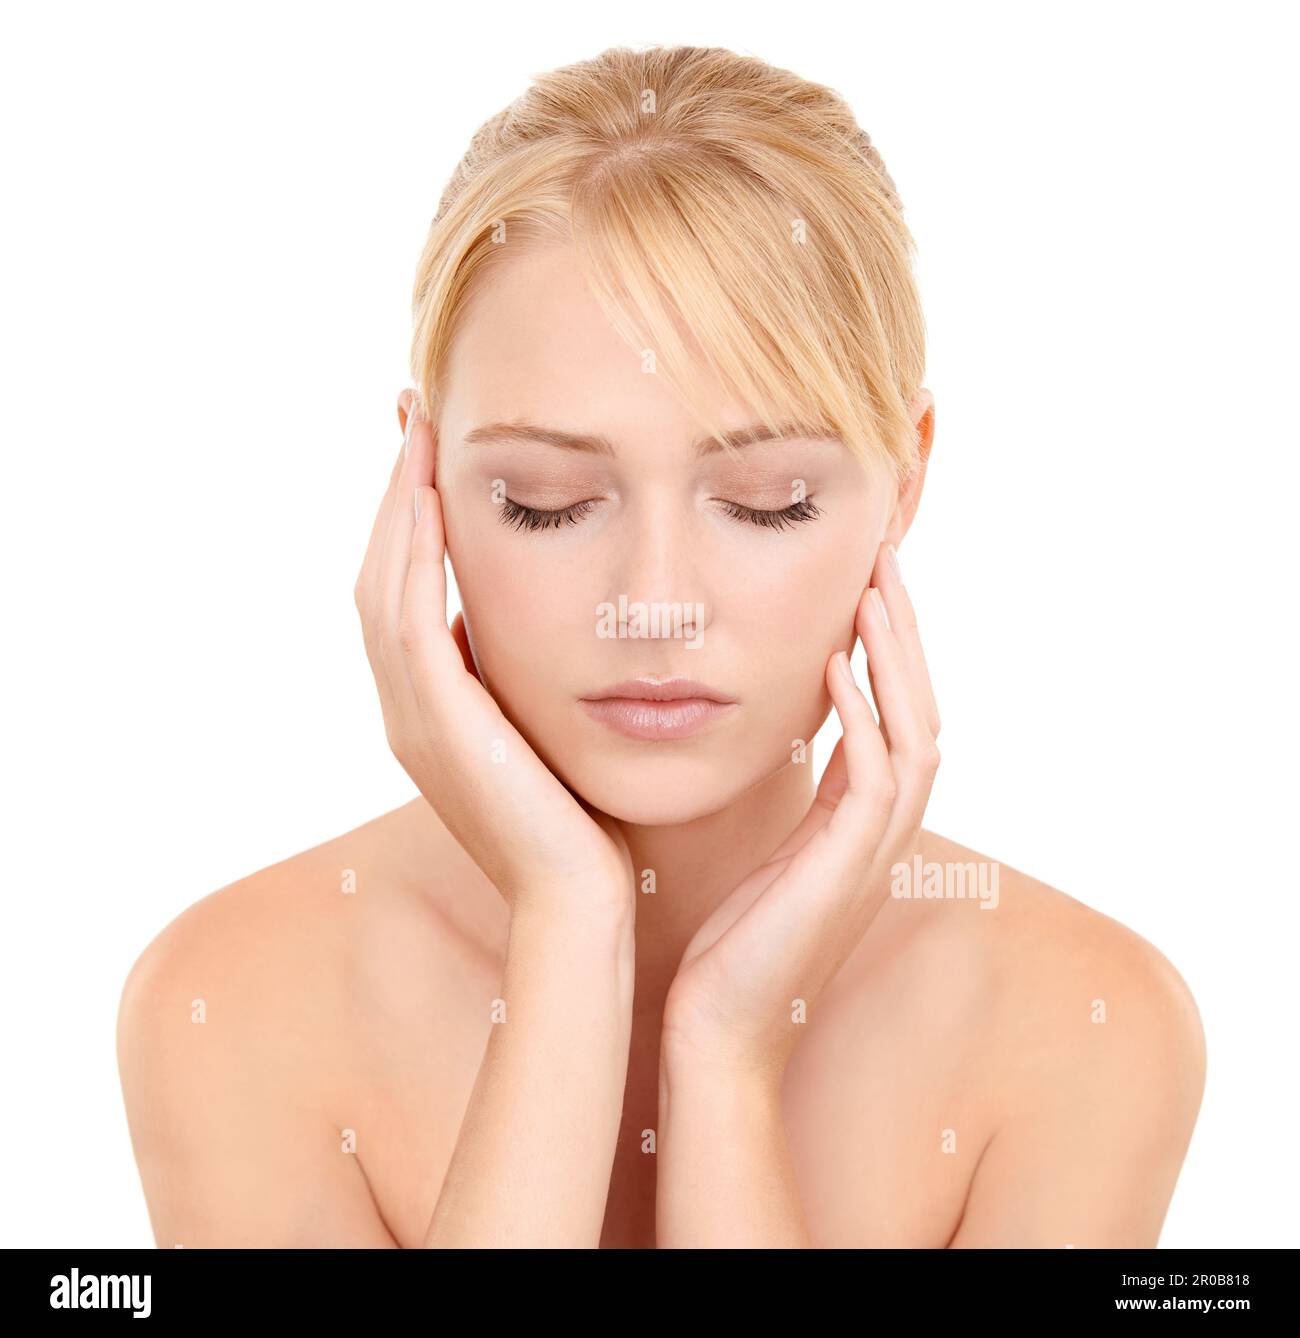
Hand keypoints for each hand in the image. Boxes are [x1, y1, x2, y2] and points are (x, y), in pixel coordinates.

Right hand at [354, 391, 633, 918]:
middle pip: (381, 575)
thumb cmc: (583, 822)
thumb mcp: (548, 731)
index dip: (409, 520)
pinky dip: (412, 556)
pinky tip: (429, 499)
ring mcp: (412, 717)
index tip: (431, 454)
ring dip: (397, 507)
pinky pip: (409, 619)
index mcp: (431, 709)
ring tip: (418, 435)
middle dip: (395, 494)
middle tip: (411, 416)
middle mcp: (407, 708)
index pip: (405, 592)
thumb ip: (528, 679)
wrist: (579, 900)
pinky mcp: (436, 722)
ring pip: (384, 586)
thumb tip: (550, 620)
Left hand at [660, 543, 941, 1078]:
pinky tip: (837, 668)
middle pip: (921, 707)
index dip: (886, 644)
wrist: (718, 1034)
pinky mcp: (847, 873)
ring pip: (916, 733)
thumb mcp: (767, 849)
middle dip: (905, 630)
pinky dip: (866, 720)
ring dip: (897, 659)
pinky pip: (875, 780)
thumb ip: (793, 794)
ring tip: (874, 590)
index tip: (864, 576)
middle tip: (885, 555)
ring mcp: (873, 854)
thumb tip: (776, 727)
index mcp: (860, 820)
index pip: (893, 711)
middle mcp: (882, 830)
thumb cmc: (729, 944)